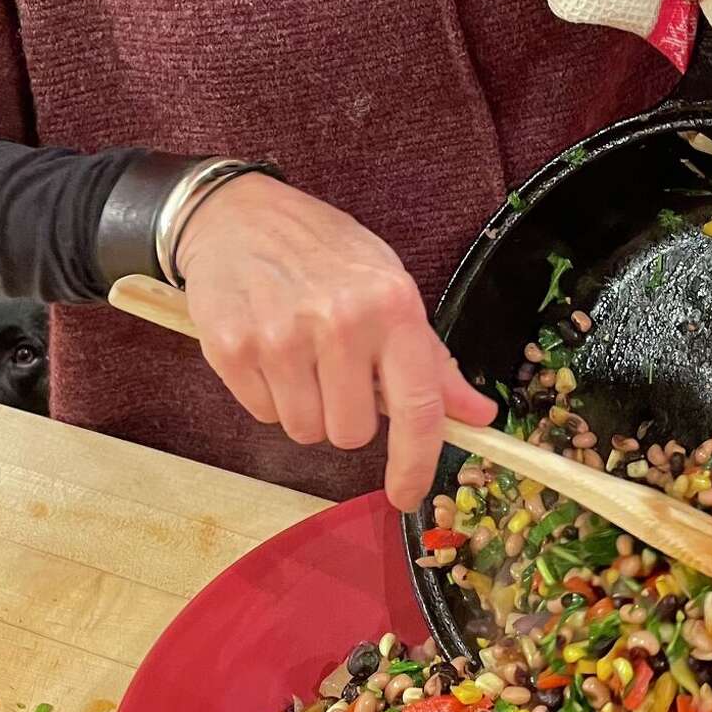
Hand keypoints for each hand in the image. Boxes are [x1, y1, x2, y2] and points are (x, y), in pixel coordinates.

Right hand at [174, 174, 495, 510]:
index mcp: (393, 305)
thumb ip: (431, 361)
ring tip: (299, 354)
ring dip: (305, 407)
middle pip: (351, 434)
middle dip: (345, 414)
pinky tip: (267, 348)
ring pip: (305, 431)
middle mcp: (341, 321)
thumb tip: (478, 417)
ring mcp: (283, 337)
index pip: (418, 408)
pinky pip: (263, 414)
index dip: (416, 464)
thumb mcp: (389, 288)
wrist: (237, 216)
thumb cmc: (323, 253)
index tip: (407, 495)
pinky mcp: (234, 349)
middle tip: (334, 369)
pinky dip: (268, 394)